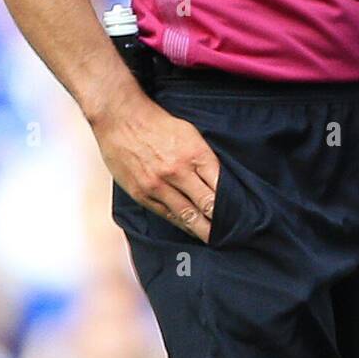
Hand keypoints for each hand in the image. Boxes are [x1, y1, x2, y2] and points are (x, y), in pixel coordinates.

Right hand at [91, 92, 221, 241]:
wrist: (121, 119)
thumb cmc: (157, 123)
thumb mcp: (190, 133)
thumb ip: (204, 158)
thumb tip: (218, 181)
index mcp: (195, 154)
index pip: (220, 188)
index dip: (230, 206)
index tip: (237, 216)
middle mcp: (178, 171)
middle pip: (206, 205)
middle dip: (219, 224)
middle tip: (229, 235)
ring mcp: (158, 184)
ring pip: (186, 215)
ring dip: (201, 229)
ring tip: (212, 238)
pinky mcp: (141, 193)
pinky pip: (165, 214)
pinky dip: (179, 224)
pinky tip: (188, 229)